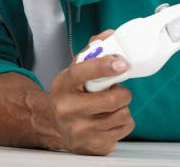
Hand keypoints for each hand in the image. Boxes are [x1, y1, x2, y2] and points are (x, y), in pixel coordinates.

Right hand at [48, 30, 134, 155]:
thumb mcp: (74, 73)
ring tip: (111, 107)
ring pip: (122, 115)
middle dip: (122, 93)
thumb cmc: (70, 95)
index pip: (81, 72)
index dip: (103, 66)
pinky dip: (122, 123)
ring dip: (123, 108)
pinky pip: (124, 130)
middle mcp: (67, 109)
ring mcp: (80, 130)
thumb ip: (91, 53)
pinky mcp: (93, 145)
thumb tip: (109, 35)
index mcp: (62, 85)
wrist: (55, 125)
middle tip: (118, 90)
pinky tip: (109, 120)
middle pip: (110, 100)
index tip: (121, 62)